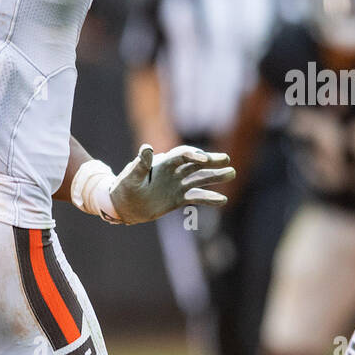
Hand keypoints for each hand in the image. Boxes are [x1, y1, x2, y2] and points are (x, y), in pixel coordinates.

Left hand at [75, 144, 235, 224]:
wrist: (123, 205)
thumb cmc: (123, 189)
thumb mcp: (130, 177)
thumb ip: (140, 165)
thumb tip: (146, 148)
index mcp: (162, 164)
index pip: (181, 156)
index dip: (193, 155)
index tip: (204, 160)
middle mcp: (173, 172)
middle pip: (195, 164)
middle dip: (211, 162)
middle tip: (227, 160)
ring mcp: (177, 184)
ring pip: (199, 178)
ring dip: (215, 176)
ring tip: (231, 173)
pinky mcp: (178, 197)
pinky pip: (196, 196)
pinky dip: (209, 198)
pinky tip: (223, 200)